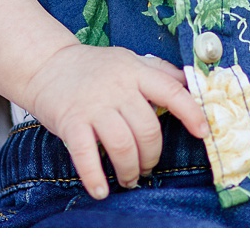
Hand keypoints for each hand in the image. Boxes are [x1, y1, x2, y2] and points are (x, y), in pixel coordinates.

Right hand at [22, 43, 208, 198]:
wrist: (47, 65)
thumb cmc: (94, 67)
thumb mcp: (129, 60)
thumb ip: (158, 71)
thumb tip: (191, 83)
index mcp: (136, 71)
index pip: (171, 91)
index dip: (191, 113)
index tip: (202, 132)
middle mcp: (117, 87)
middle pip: (147, 129)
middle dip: (152, 156)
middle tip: (147, 166)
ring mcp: (94, 105)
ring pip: (123, 145)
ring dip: (130, 169)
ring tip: (129, 177)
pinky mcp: (71, 121)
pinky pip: (86, 155)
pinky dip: (95, 177)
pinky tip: (101, 189)